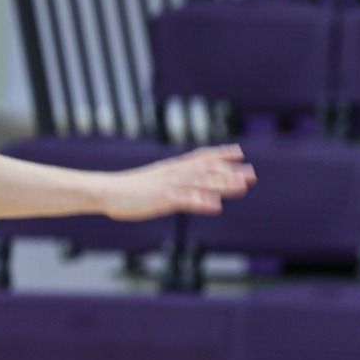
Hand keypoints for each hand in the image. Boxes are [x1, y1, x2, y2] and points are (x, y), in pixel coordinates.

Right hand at [101, 146, 253, 220]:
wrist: (107, 191)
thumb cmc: (130, 189)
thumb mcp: (155, 181)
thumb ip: (173, 183)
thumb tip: (185, 187)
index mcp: (172, 168)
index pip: (200, 157)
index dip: (220, 155)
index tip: (238, 153)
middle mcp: (174, 173)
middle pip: (207, 170)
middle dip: (231, 172)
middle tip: (252, 174)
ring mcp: (169, 185)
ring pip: (201, 183)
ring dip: (223, 184)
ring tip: (243, 186)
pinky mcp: (162, 199)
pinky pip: (185, 200)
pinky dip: (201, 202)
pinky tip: (216, 206)